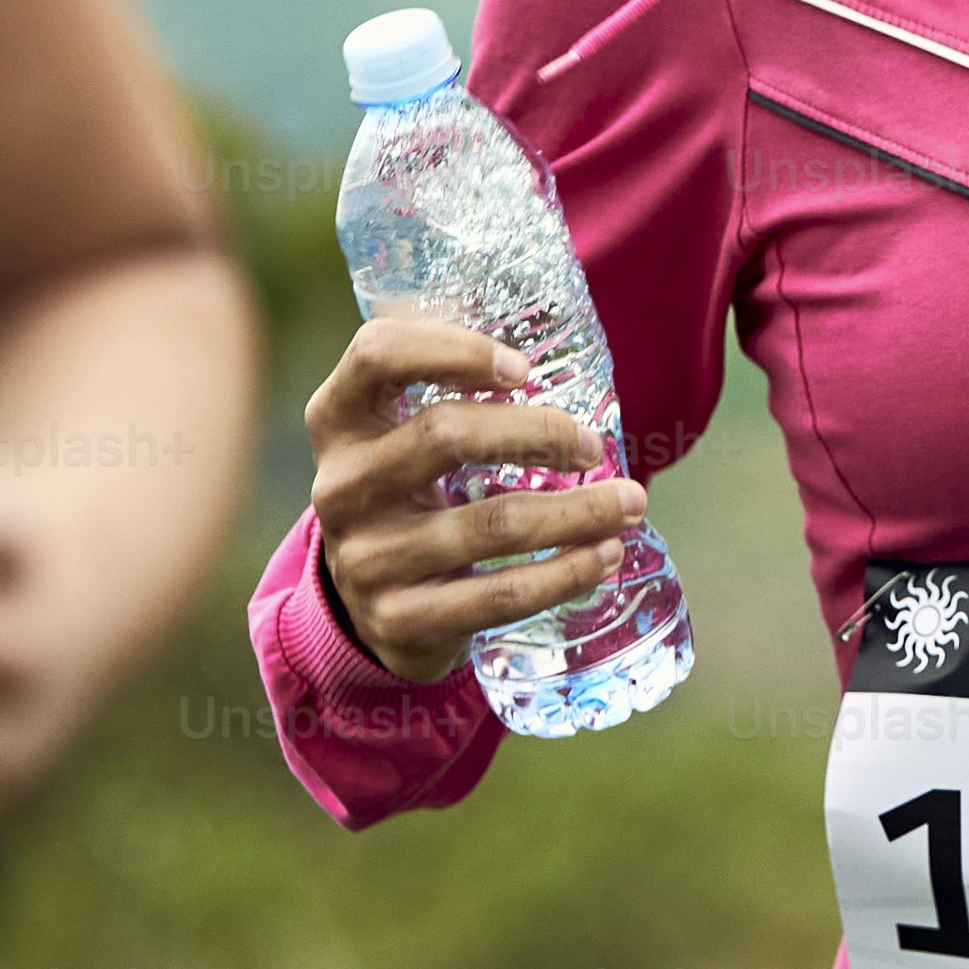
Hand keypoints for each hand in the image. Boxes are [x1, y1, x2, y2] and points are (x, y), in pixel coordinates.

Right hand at [300, 317, 647, 687]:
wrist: (372, 608)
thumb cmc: (409, 493)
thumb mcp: (402, 436)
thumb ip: (449, 388)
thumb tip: (559, 360)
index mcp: (338, 420)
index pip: (377, 354)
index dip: (451, 349)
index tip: (524, 368)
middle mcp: (340, 485)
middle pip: (444, 435)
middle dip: (538, 433)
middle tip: (592, 446)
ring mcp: (365, 559)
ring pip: (491, 523)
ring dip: (578, 511)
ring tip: (630, 503)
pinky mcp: (400, 619)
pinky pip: (499, 595)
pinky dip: (565, 572)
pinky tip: (604, 555)